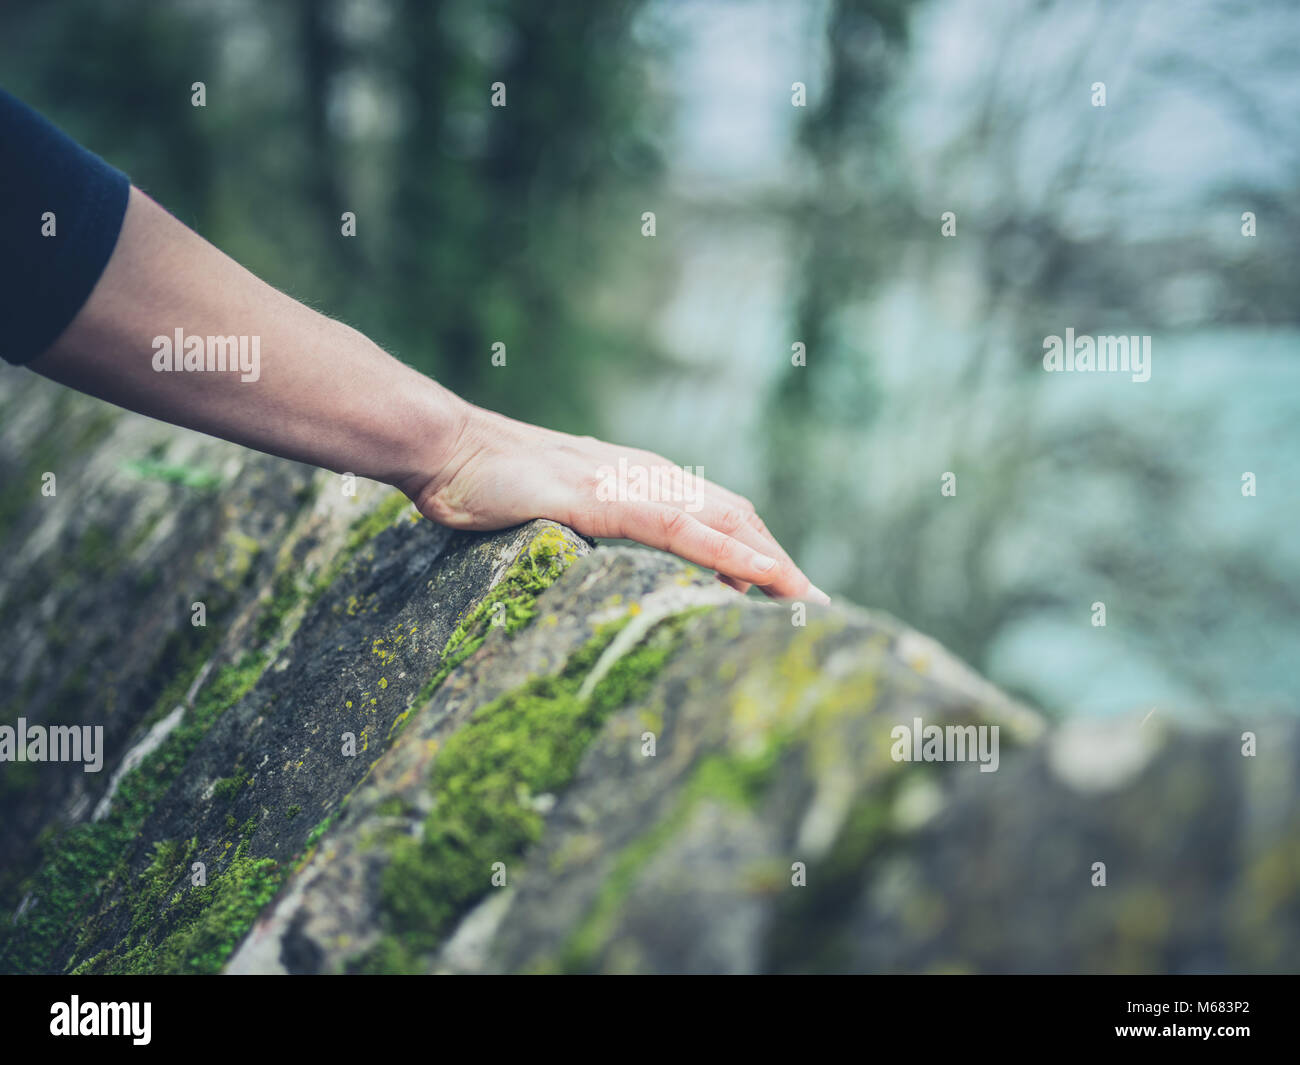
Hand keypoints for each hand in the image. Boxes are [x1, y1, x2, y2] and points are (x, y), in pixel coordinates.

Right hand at [400, 404, 828, 602]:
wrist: (446, 449)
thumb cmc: (489, 483)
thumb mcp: (552, 507)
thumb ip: (590, 521)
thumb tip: (607, 555)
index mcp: (638, 477)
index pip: (715, 513)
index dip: (756, 548)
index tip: (786, 589)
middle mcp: (645, 475)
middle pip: (734, 517)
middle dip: (778, 561)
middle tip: (815, 604)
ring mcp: (627, 484)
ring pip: (720, 522)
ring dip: (770, 561)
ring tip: (805, 600)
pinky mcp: (603, 499)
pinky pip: (678, 530)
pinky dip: (726, 552)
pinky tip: (758, 575)